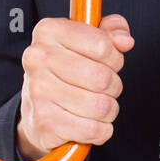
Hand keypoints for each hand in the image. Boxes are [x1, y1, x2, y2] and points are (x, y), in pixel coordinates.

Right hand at [17, 14, 133, 158]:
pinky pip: (94, 129)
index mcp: (49, 31)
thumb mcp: (88, 40)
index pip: (103, 46)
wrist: (35, 110)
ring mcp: (38, 91)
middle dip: (113, 86)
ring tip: (94, 105)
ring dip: (107, 109)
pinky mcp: (44, 122)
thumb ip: (112, 30)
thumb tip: (124, 40)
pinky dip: (100, 130)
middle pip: (103, 78)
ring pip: (101, 106)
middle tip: (102, 88)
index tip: (106, 63)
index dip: (114, 58)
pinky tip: (88, 122)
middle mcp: (38, 59)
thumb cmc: (66, 71)